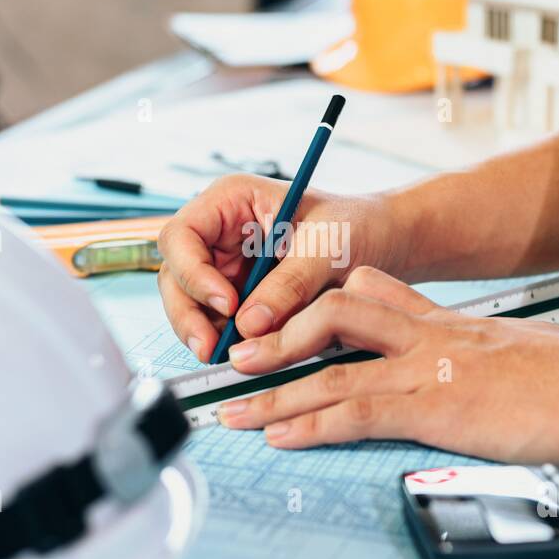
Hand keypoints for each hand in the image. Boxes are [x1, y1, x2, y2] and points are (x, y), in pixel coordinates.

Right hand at [157, 174, 400, 361]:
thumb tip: (248, 326)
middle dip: (189, 315)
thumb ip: (289, 284)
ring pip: (191, 305)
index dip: (193, 272)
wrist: (382, 241)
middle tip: (212, 349)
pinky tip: (249, 355)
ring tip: (235, 357)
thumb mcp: (327, 248)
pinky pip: (218, 323)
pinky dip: (228, 342)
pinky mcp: (239, 296)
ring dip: (206, 333)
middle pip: (176, 276)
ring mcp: (226, 266)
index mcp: (231, 201)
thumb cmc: (357, 225)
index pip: (181, 236)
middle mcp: (219, 233)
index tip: (226, 304)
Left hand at [215, 266, 558, 463]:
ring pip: (329, 369)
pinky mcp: (433, 407)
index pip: (373, 291)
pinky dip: (309, 424)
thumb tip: (464, 375)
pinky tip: (280, 436)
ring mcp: (426, 369)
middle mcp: (427, 335)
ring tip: (233, 409)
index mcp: (446, 321)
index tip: (289, 322)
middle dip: (280, 337)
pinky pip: (355, 412)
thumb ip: (475, 353)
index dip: (322, 304)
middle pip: (334, 314)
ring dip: (274, 392)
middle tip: (241, 359)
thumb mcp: (514, 349)